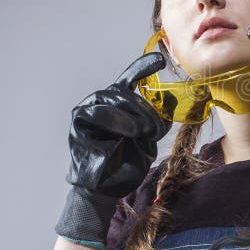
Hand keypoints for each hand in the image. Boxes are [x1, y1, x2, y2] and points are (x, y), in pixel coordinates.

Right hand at [55, 53, 172, 249]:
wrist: (106, 188)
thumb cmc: (127, 160)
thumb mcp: (149, 136)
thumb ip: (157, 116)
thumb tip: (172, 99)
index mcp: (118, 103)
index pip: (130, 79)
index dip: (143, 67)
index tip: (160, 61)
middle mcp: (100, 102)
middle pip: (125, 92)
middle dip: (145, 110)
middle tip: (153, 129)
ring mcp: (86, 111)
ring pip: (113, 100)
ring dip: (133, 117)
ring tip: (139, 133)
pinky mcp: (77, 124)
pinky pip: (98, 115)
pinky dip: (117, 123)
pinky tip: (125, 135)